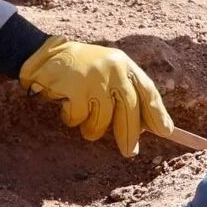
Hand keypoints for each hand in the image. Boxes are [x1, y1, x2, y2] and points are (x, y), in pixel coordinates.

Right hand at [18, 36, 171, 156]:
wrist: (40, 54)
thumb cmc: (78, 70)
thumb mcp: (106, 73)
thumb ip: (124, 93)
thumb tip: (145, 127)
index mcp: (124, 64)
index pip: (147, 90)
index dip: (157, 113)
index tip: (165, 131)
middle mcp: (113, 68)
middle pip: (130, 109)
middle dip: (130, 134)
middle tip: (129, 152)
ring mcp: (94, 77)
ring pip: (102, 119)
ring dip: (92, 128)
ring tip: (83, 120)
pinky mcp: (75, 88)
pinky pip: (79, 118)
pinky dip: (72, 119)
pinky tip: (65, 105)